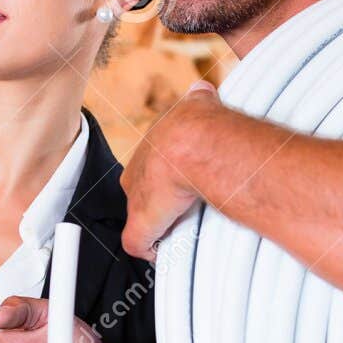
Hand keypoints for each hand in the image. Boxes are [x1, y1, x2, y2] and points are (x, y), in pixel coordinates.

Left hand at [120, 81, 219, 259]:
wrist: (194, 143)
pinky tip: (165, 253)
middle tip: (187, 211)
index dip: (166, 176)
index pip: (152, 164)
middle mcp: (139, 170)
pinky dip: (151, 249)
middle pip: (146, 191)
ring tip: (184, 231)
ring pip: (144, 217)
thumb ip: (199, 98)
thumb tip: (202, 88)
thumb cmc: (204, 125)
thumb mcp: (200, 103)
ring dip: (161, 226)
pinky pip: (138, 242)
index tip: (183, 184)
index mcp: (152, 145)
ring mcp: (138, 198)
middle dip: (163, 203)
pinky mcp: (140, 223)